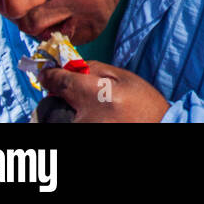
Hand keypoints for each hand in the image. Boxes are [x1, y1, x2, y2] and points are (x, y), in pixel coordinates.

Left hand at [41, 60, 169, 122]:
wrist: (157, 128)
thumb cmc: (143, 104)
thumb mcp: (124, 78)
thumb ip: (94, 69)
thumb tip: (68, 66)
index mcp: (99, 95)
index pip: (62, 82)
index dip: (51, 75)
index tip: (46, 73)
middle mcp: (85, 118)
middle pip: (53, 103)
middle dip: (59, 96)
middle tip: (73, 95)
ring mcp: (82, 130)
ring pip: (54, 118)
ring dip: (62, 111)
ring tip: (86, 111)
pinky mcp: (78, 136)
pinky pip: (62, 125)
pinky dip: (68, 120)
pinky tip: (87, 119)